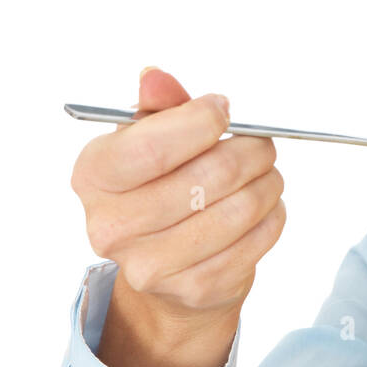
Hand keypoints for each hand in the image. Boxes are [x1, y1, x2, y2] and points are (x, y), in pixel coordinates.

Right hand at [71, 67, 286, 366]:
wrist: (162, 263)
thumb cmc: (156, 185)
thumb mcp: (147, 137)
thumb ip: (157, 106)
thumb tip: (155, 77)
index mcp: (93, 177)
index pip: (152, 148)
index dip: (200, 122)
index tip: (222, 110)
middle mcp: (112, 227)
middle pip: (207, 178)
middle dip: (248, 150)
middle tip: (260, 141)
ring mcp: (152, 266)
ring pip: (240, 208)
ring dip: (266, 182)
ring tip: (263, 172)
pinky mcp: (196, 289)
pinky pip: (257, 239)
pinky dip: (272, 215)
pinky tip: (262, 206)